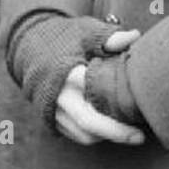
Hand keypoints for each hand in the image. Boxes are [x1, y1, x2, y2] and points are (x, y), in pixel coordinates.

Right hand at [54, 29, 143, 145]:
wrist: (29, 45)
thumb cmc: (64, 36)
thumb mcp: (86, 32)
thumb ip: (109, 37)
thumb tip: (135, 37)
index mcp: (68, 77)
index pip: (94, 107)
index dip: (117, 125)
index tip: (140, 130)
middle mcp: (58, 98)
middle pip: (89, 127)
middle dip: (117, 135)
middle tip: (140, 137)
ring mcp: (51, 110)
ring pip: (82, 134)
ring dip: (105, 134)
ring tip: (127, 126)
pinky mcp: (49, 117)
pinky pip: (74, 132)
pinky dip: (93, 132)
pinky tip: (110, 122)